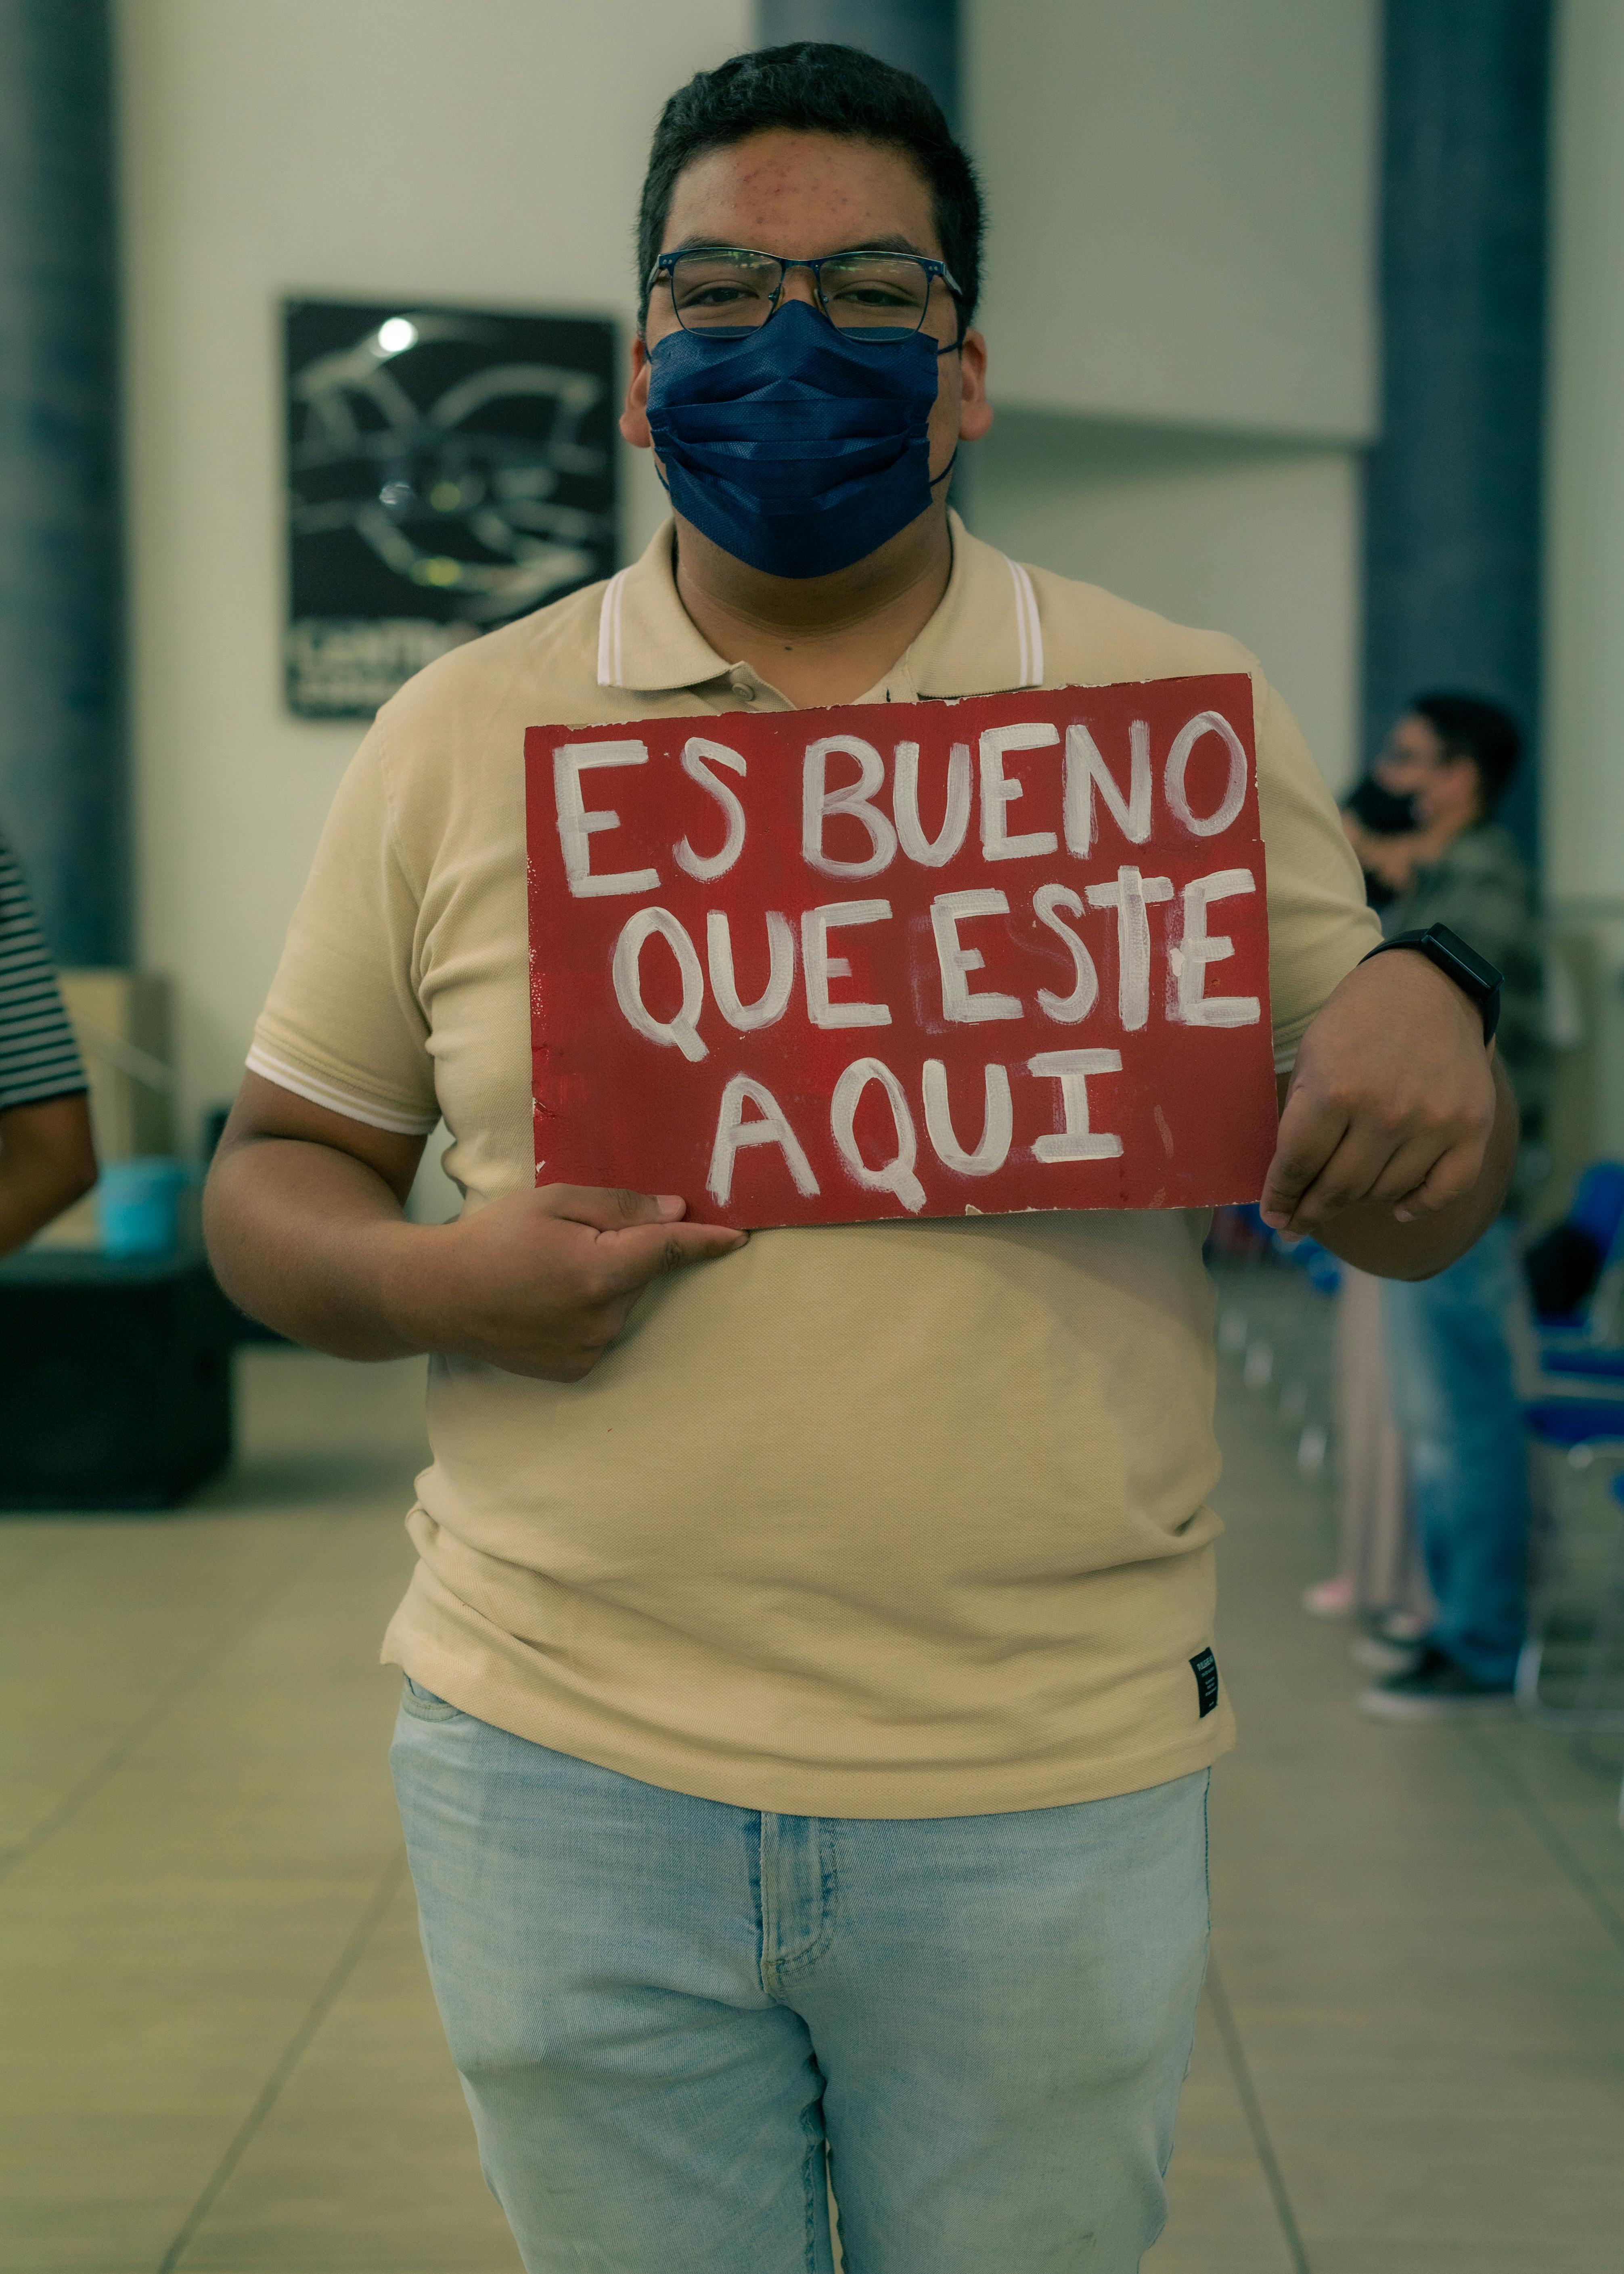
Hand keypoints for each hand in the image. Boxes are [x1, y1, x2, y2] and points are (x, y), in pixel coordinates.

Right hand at [389, 1183, 746, 1380]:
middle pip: (640, 1274)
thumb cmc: (493, 1237)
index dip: (706, 1243)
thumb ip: (620, 1206)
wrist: (438, 1295)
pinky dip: (588, 1311)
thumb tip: (676, 1213)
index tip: (738, 1238)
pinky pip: (602, 1330)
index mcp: (598, 1271)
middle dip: (624, 1253)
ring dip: (604, 1283)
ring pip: (621, 1303)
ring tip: (549, 1273)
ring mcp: (588, 1350)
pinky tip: (547, 1301)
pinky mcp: (575, 1370)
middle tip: (571, 1240)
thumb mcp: (554, 1201)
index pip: (668, 1252)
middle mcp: (601, 1319)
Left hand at [1261, 951, 1497, 1234]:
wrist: (1429, 987)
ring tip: (1340, 1199)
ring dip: (1357, 1202)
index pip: (1298, 1165)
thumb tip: (1285, 1188)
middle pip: (1339, 1187)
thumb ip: (1298, 1120)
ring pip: (1384, 1192)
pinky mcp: (1472, 1126)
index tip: (1273, 1217)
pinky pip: (1445, 1189)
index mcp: (1336, 1090)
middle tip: (1296, 1226)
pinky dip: (1418, 1206)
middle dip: (1310, 1212)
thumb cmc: (1356, 1024)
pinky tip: (1398, 1209)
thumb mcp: (1311, 1058)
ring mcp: (1434, 1122)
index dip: (1281, 1196)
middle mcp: (1387, 1112)